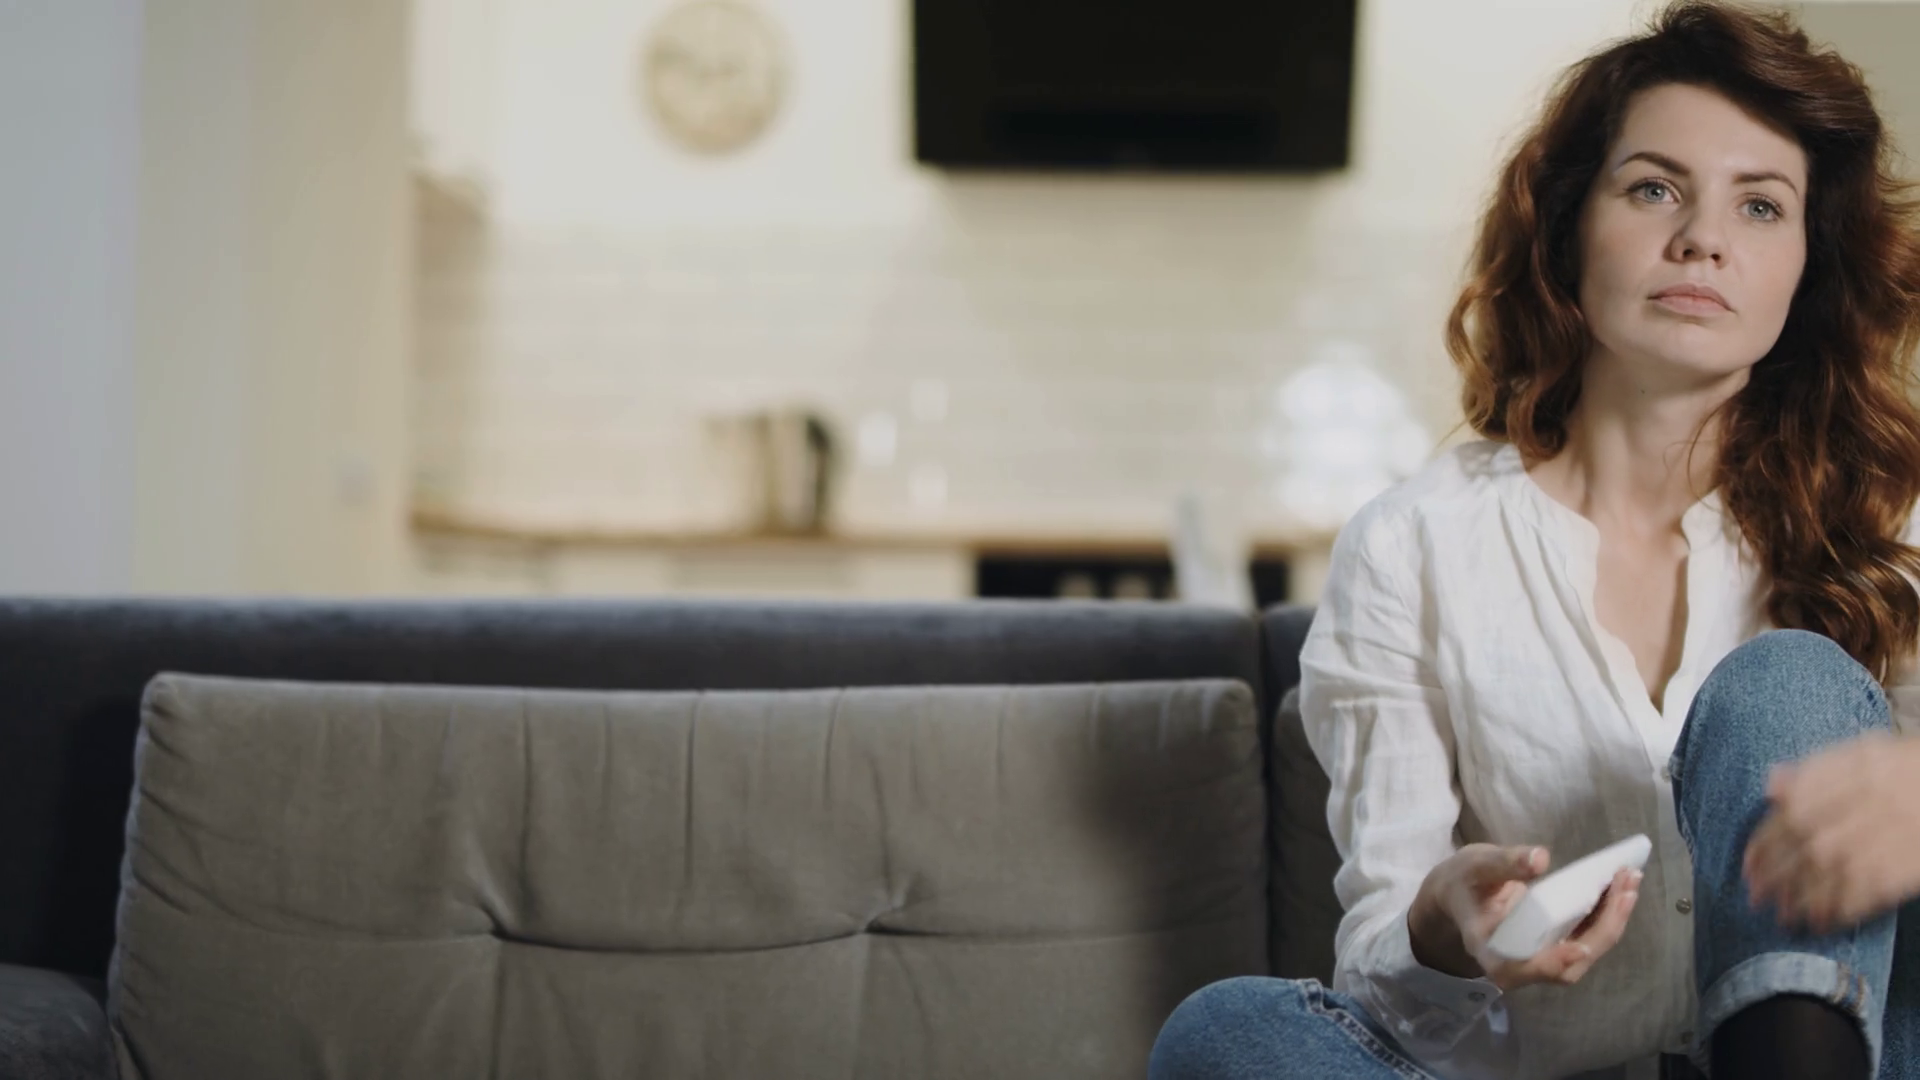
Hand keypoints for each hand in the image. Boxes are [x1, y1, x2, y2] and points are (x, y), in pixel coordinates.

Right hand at [1410, 843, 1641, 992]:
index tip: (1576, 949)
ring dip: (1611, 921)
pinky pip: (1585, 941)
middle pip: (1565, 966)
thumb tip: (1540, 859)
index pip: (1516, 969)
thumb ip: (1505, 863)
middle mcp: (1517, 964)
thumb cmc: (1463, 881)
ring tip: (1630, 881)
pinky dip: (1607, 917)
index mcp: (1489, 949)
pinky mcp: (1555, 948)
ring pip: (1581, 955)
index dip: (1547, 964)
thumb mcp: (1475, 866)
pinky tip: (1622, 887)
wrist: (1460, 896)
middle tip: (1625, 888)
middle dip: (1601, 930)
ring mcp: (1540, 959)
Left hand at [1744, 731, 1919, 932]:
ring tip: (1783, 917)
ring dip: (1797, 904)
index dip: (1759, 849)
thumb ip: (1811, 771)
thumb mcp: (1856, 753)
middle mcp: (1835, 827)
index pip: (1778, 826)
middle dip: (1771, 881)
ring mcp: (1862, 856)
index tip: (1747, 866)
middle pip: (1793, 859)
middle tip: (1756, 898)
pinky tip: (1822, 924)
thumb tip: (1771, 785)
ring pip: (1819, 885)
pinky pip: (1854, 901)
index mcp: (1823, 795)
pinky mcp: (1889, 879)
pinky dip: (1835, 915)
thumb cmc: (1904, 767)